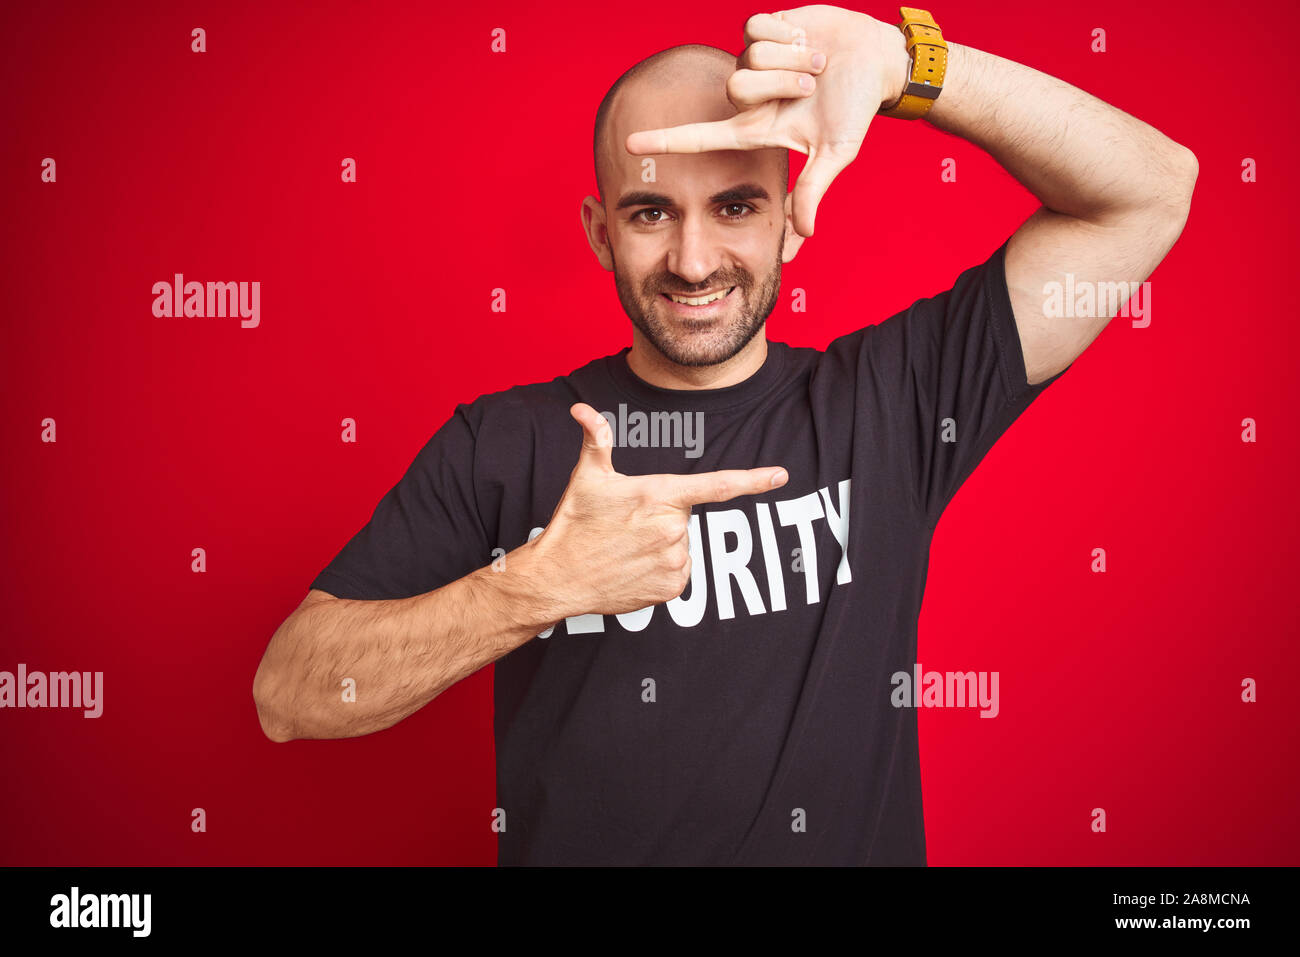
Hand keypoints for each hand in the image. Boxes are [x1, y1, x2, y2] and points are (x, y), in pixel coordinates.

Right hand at [531, 403, 788, 617]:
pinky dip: (659, 571)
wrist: (558, 578)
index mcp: (660, 494)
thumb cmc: (574, 523)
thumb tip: (581, 408)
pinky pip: (678, 573)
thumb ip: (596, 439)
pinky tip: (632, 569)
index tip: (781, 475)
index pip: (717, 485)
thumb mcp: (587, 477)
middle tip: (626, 526)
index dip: (753, 479)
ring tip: (625, 549)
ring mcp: (674, 560)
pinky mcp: (671, 588)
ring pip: (681, 546)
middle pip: (684, 517)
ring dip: (660, 546)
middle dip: (661, 518)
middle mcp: (673, 528)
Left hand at [624, 5, 906, 237]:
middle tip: (812, 85)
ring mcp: (752, 62)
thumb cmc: (854, 110)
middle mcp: (747, 97)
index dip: (665, 142)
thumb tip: (802, 235)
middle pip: (736, 87)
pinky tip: (806, 41)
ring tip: (816, 64)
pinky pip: (759, 28)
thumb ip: (812, 191)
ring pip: (750, 57)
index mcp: (755, 129)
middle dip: (782, 82)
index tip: (629, 146)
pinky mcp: (762, 29)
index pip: (700, 138)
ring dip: (793, 60)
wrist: (874, 60)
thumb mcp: (835, 154)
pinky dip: (792, 35)